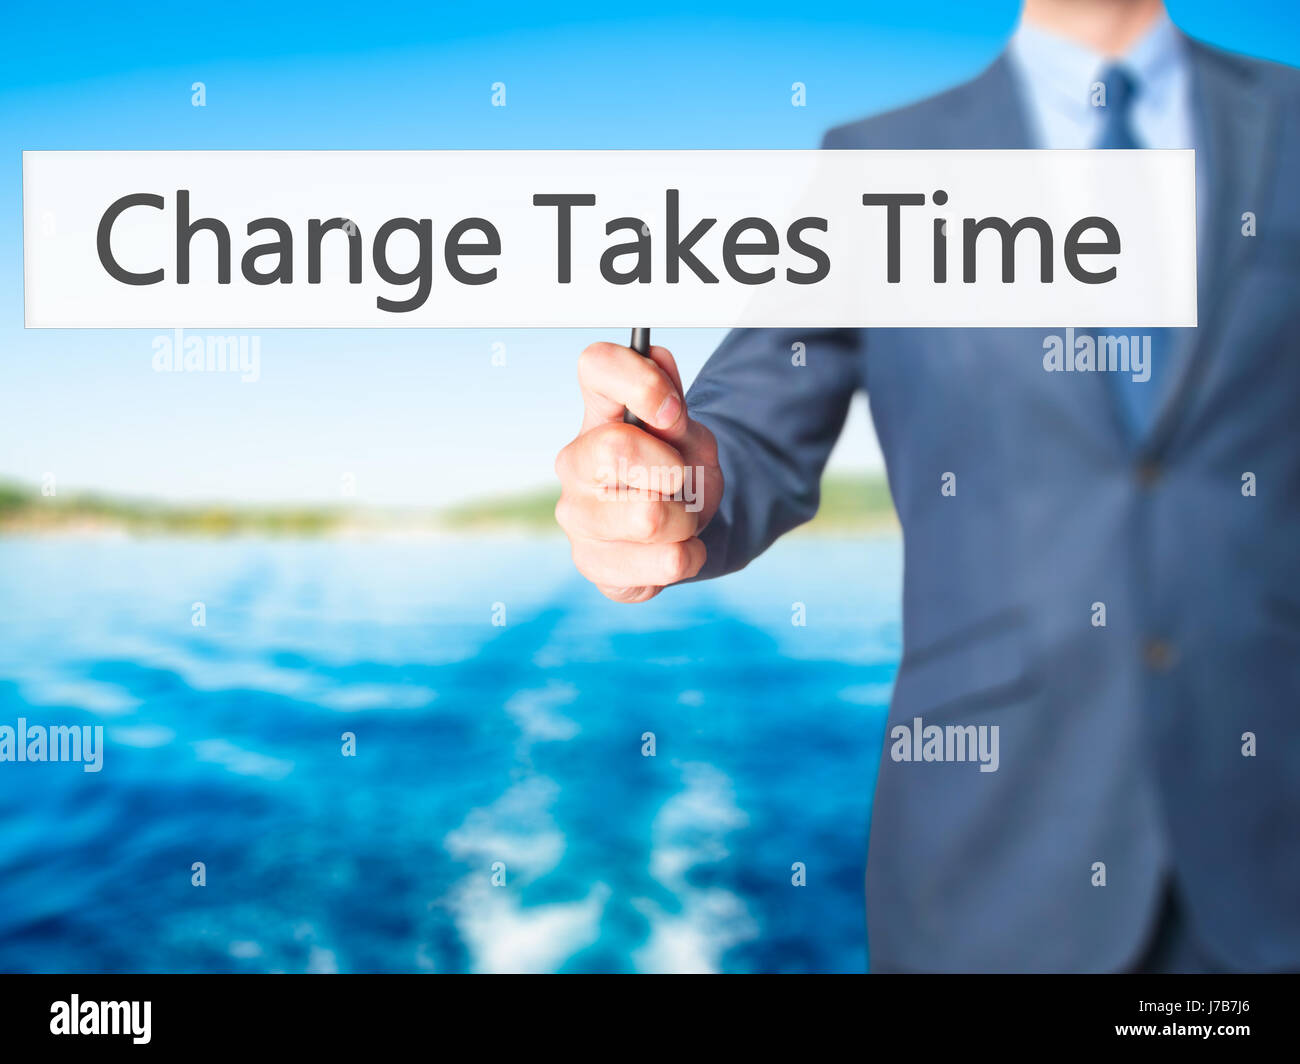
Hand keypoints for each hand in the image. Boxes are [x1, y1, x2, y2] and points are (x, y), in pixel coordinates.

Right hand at [555, 341, 722, 602]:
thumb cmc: (677, 472)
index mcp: (597, 415)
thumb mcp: (688, 433)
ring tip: (680, 518)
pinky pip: (665, 563)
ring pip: (648, 516)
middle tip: (680, 481)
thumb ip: (674, 401)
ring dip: (687, 519)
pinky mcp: (592, 563)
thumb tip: (657, 358)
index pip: (596, 366)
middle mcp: (573, 462)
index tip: (673, 413)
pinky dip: (690, 556)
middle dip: (672, 469)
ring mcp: (576, 516)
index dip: (641, 383)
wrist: (681, 530)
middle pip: (616, 447)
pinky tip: (675, 548)